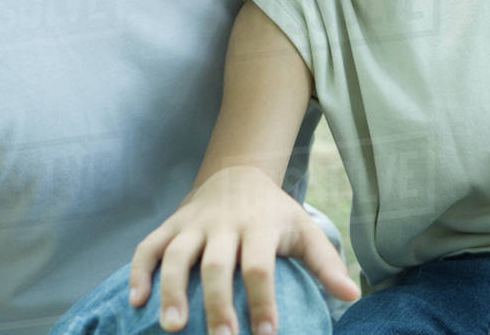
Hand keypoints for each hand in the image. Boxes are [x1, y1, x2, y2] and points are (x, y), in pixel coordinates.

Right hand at [128, 166, 359, 334]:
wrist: (239, 171)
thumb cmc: (275, 213)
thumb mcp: (304, 229)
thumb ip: (326, 262)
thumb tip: (353, 294)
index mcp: (259, 225)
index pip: (260, 265)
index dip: (262, 299)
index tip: (267, 334)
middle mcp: (224, 223)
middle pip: (217, 265)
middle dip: (217, 304)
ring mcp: (193, 223)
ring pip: (176, 254)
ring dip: (171, 290)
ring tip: (171, 327)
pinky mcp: (171, 224)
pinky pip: (148, 246)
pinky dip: (139, 270)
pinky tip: (136, 300)